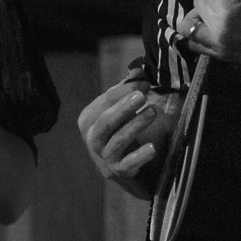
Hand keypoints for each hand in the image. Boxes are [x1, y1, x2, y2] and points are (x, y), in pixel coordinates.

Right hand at [77, 62, 173, 189]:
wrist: (115, 162)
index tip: (144, 82)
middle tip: (142, 95)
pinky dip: (140, 156)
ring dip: (136, 125)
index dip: (124, 90)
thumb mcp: (118, 108)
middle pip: (106, 122)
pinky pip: (128, 163)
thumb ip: (126, 90)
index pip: (104, 101)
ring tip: (153, 112)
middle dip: (124, 107)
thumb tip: (138, 70)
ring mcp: (104, 156)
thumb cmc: (117, 128)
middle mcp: (92, 138)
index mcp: (88, 120)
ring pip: (118, 140)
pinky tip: (152, 148)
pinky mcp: (118, 170)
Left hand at [183, 0, 240, 68]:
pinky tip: (212, 28)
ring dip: (197, 16)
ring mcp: (219, 46)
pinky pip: (196, 45)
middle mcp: (218, 29)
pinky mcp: (223, 58)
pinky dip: (198, 35)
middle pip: (197, 3)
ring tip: (213, 12)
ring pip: (187, 27)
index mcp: (229, 10)